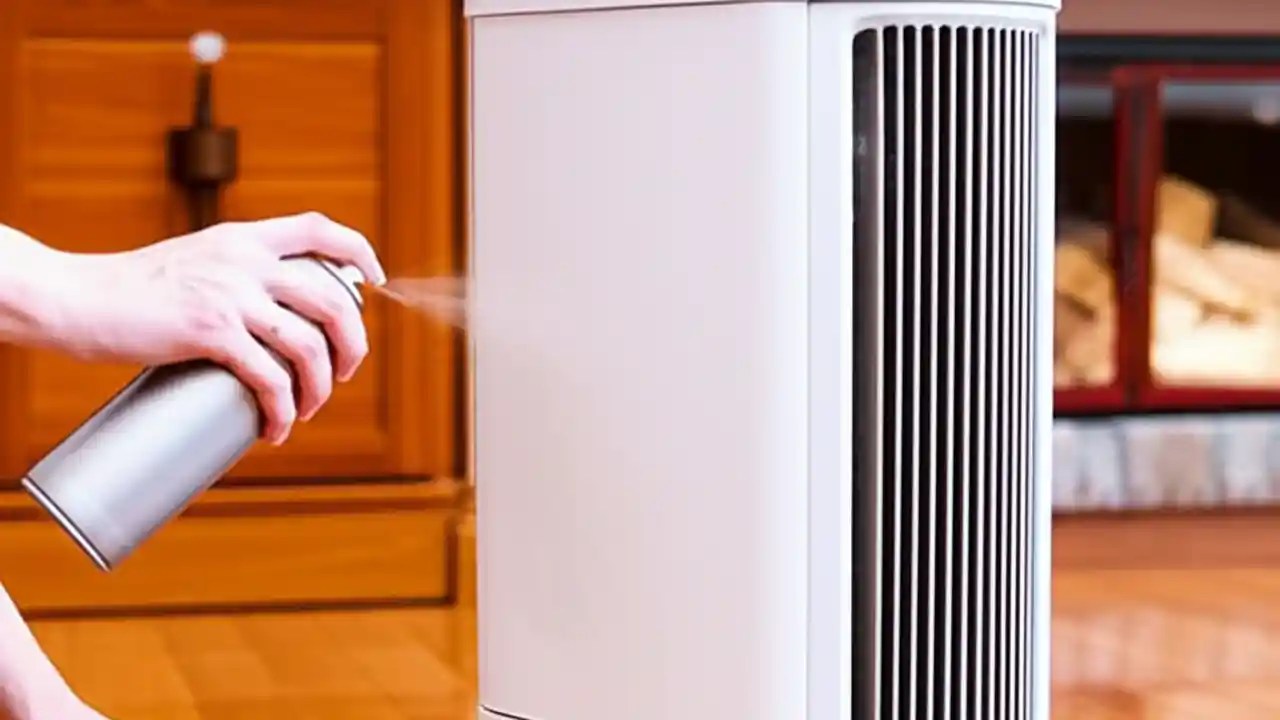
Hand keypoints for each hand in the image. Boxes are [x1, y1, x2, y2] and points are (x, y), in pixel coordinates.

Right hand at [33, 212, 385, 443]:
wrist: (78, 298)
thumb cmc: (131, 290)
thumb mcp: (195, 260)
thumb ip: (235, 273)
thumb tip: (274, 312)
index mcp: (244, 238)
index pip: (321, 229)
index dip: (359, 251)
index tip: (375, 282)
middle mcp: (245, 261)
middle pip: (332, 301)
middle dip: (352, 346)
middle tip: (342, 373)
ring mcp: (230, 296)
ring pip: (309, 346)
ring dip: (320, 388)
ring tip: (305, 409)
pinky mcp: (210, 332)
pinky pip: (269, 377)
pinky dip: (281, 410)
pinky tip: (275, 427)